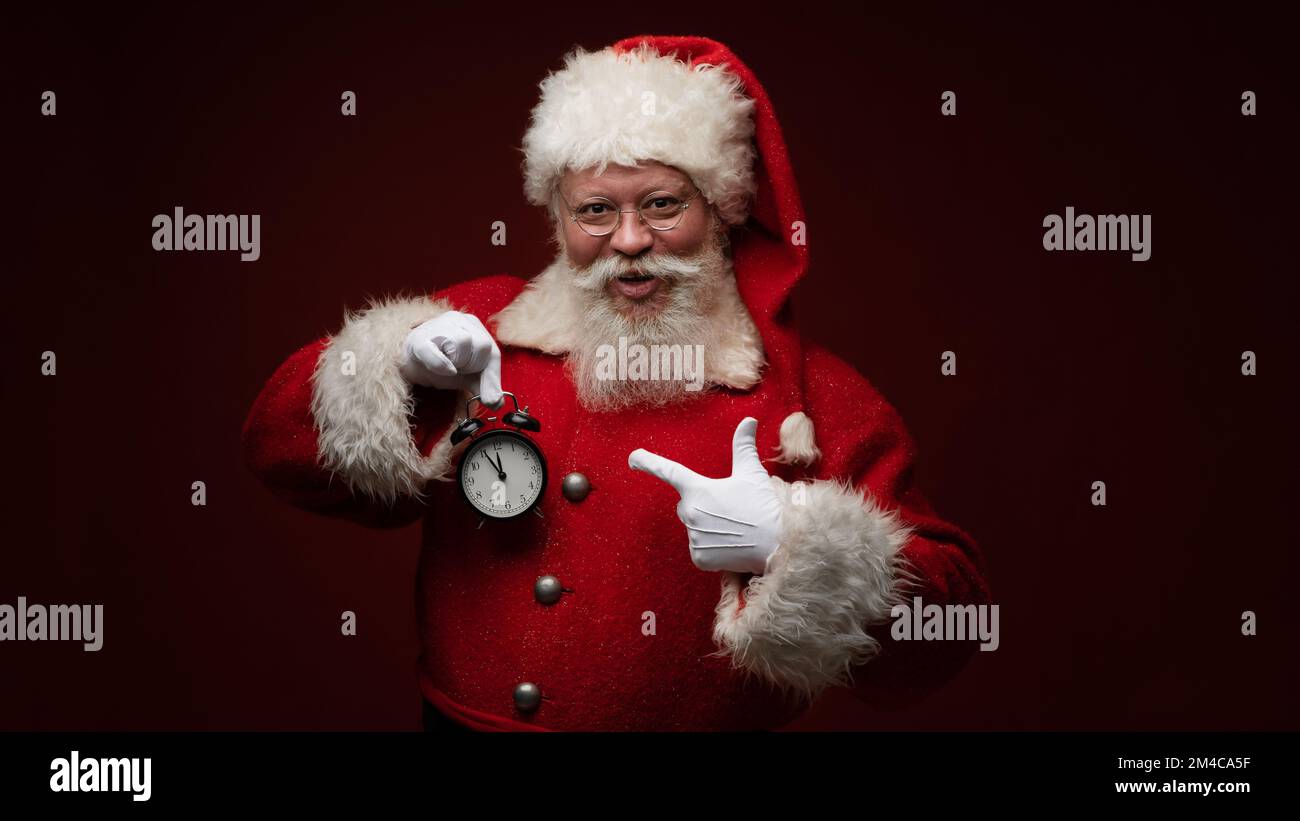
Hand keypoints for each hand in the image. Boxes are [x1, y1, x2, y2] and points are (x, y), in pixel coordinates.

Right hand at [399, 311, 503, 407]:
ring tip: (446, 364)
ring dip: (457, 364)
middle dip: (473, 367)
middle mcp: (459, 319)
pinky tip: (445, 370)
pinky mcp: (419, 339)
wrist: (409, 361)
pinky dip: (442, 365)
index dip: (492, 378)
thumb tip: (497, 403)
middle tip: (458, 370)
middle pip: (483, 345)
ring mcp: (438, 325)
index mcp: (475, 327)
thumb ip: (485, 386)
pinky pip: (436, 353)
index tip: (491, 400)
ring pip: (463, 343)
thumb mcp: (468, 375)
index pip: (492, 353)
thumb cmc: (442, 363)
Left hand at [628, 417, 781, 574]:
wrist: (778, 544)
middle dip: (704, 506)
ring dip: (710, 527)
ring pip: (695, 528)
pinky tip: (731, 545)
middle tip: (731, 510)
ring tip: (735, 528)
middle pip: (688, 505)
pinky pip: (700, 549)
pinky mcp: (699, 557)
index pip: (669, 471)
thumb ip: (743, 446)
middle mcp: (690, 513)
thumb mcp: (753, 473)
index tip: (633, 457)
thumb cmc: (764, 506)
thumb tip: (749, 420)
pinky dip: (713, 547)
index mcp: (698, 489)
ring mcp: (694, 537)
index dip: (649, 462)